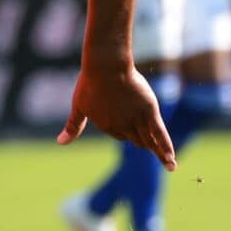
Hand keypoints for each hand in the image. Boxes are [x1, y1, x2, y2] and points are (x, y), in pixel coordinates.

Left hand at [58, 59, 175, 169]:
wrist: (105, 66)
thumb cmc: (90, 82)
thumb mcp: (78, 106)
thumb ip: (72, 126)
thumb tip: (60, 143)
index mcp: (106, 125)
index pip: (119, 134)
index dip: (123, 130)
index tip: (127, 121)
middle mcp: (122, 126)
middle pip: (135, 139)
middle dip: (143, 143)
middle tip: (154, 149)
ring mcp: (136, 120)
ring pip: (148, 141)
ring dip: (159, 154)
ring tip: (169, 165)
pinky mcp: (149, 112)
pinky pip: (159, 133)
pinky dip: (166, 147)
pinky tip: (171, 161)